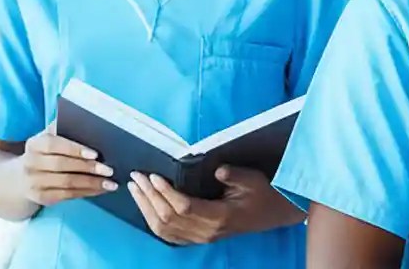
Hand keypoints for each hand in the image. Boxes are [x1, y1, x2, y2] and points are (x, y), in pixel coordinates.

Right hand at [18, 126, 115, 206]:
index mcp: (34, 144)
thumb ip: (65, 132)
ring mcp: (34, 182)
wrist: (22, 178)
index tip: (96, 154)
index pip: (54, 144)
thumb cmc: (46, 153)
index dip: (75, 149)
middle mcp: (30, 163)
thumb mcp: (49, 140)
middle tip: (109, 170)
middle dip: (88, 168)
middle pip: (62, 165)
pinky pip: (67, 195)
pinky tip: (100, 190)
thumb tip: (92, 126)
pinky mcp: (41, 197)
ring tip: (110, 183)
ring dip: (91, 183)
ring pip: (66, 183)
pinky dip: (86, 192)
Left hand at [128, 166, 273, 244]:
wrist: (272, 213)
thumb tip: (217, 170)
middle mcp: (207, 231)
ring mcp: (201, 237)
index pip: (185, 207)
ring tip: (136, 189)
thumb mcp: (252, 179)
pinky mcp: (198, 238)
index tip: (154, 176)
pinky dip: (153, 222)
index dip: (166, 192)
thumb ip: (234, 175)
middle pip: (169, 218)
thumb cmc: (262, 194)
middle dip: (149, 197)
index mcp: (220, 216)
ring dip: (146, 209)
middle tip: (137, 177)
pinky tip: (145, 207)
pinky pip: (169, 235)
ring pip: (164, 229)